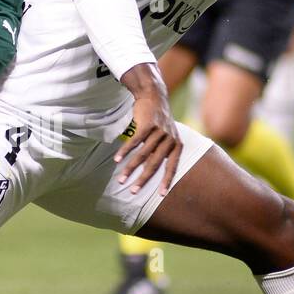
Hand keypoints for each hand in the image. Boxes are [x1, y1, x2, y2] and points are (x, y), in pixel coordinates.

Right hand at [115, 64, 182, 195]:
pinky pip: (134, 142)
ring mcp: (160, 132)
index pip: (172, 167)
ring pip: (142, 155)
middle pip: (155, 164)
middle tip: (133, 192)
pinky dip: (124, 152)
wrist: (154, 96)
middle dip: (143, 180)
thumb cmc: (158, 121)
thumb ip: (162, 153)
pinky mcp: (148, 125)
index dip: (166, 182)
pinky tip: (116, 160)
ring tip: (120, 179)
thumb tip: (151, 172)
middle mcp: (170, 140)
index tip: (160, 196)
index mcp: (177, 145)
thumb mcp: (166, 137)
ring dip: (130, 168)